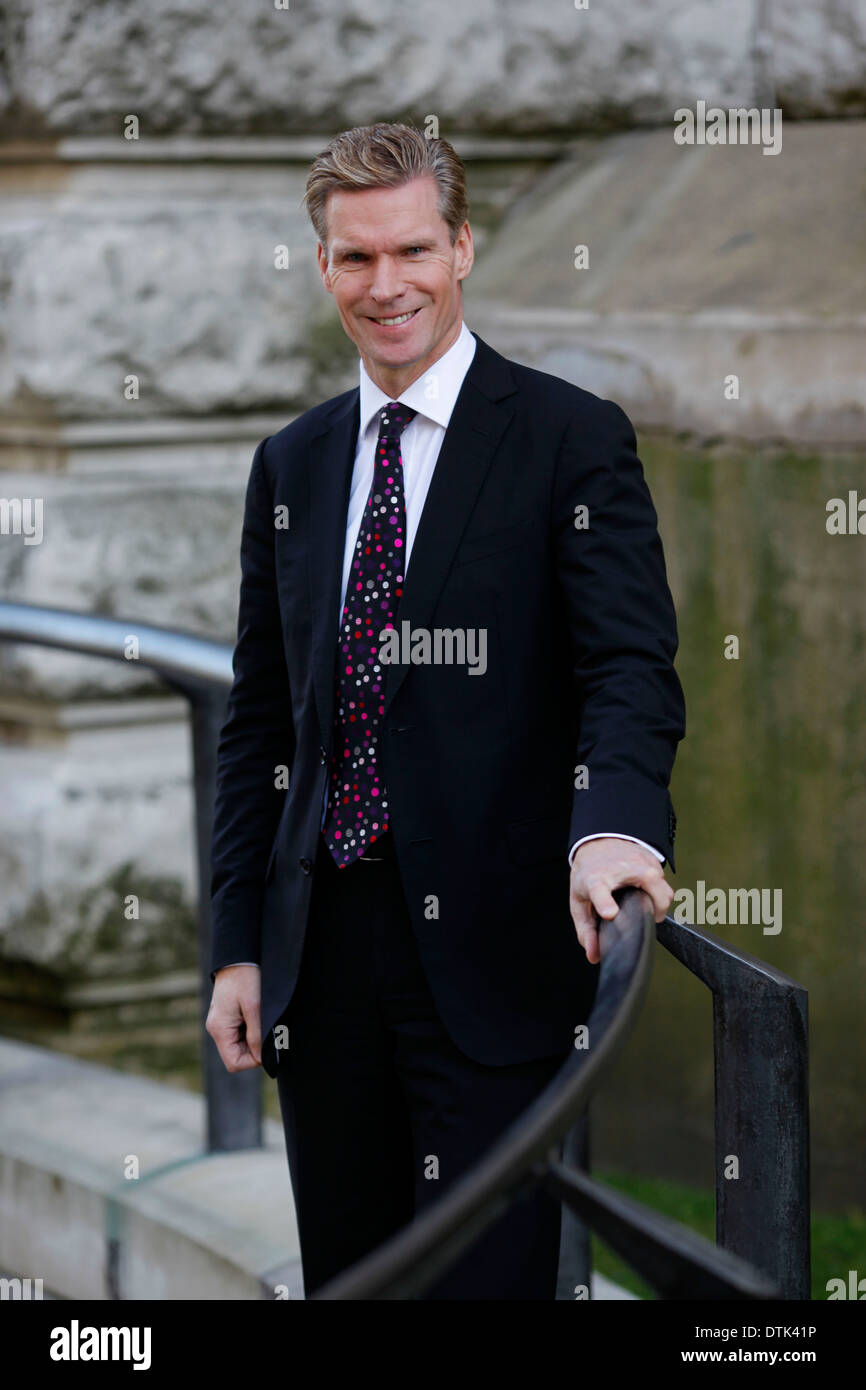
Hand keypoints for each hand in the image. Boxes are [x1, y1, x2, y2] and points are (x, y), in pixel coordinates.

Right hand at [205, 964, 262, 1071]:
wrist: (238, 956)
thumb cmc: (245, 978)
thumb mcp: (254, 1007)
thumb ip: (256, 1035)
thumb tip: (261, 1058)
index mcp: (219, 1029)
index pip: (234, 1063)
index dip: (253, 1060)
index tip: (266, 1045)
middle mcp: (216, 1029)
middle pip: (236, 1055)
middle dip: (254, 1048)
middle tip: (266, 1030)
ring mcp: (221, 1023)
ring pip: (239, 1045)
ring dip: (254, 1038)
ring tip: (261, 1019)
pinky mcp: (227, 1016)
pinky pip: (239, 1034)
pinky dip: (251, 1030)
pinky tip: (257, 1015)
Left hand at [569, 838, 672, 963]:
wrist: (598, 842)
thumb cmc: (589, 875)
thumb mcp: (580, 901)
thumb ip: (586, 931)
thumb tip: (594, 956)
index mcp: (596, 880)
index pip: (601, 892)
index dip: (605, 903)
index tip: (610, 913)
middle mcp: (621, 869)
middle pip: (652, 887)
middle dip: (656, 908)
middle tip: (647, 918)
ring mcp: (640, 862)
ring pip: (665, 889)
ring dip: (660, 903)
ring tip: (645, 905)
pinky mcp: (653, 860)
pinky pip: (666, 883)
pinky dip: (659, 892)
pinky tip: (646, 892)